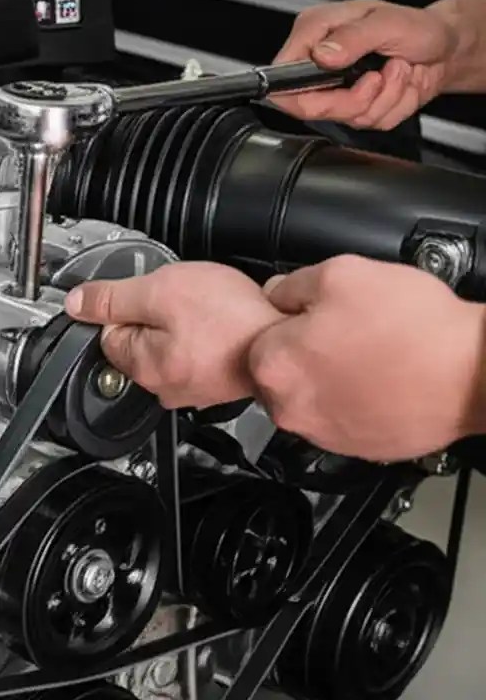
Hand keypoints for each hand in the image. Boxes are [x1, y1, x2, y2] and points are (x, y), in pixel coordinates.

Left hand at [64, 263, 284, 409]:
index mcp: (141, 367)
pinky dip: (206, 336)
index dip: (126, 305)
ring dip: (183, 324)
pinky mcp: (218, 381)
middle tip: (184, 299)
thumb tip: (76, 303)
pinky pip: (196, 352)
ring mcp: (193, 387)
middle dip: (155, 315)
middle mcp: (163, 386)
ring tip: (207, 311)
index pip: (107, 334)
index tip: (147, 293)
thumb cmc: (231, 319)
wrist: (288, 335)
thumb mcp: (159, 292)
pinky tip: (222, 325)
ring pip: (169, 345)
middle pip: (138, 341)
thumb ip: (112, 298)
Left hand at [248, 255, 485, 461]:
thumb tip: (273, 293)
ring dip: (330, 379)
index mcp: (273, 364)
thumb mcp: (341, 274)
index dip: (291, 321)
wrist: (472, 374)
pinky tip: (382, 382)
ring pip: (311, 397)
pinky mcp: (355, 449)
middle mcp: (288, 408)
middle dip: (306, 353)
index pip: (260, 338)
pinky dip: (355, 403)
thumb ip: (291, 285)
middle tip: (349, 335)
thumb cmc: (411, 325)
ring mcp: (321, 434)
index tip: (318, 317)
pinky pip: (342, 419)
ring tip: (371, 358)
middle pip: (281, 372)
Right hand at [270, 0, 459, 128]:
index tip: (337, 87)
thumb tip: (323, 54)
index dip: (301, 93)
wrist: (444, 47)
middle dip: (354, 99)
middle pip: (311, 108)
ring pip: (345, 119)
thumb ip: (353, 36)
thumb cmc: (417, 27)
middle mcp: (319, 64)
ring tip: (395, 71)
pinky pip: (368, 124)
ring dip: (383, 99)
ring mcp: (336, 89)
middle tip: (378, 77)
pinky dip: (393, 107)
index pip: (281, 78)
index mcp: (314, 35)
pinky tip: (396, 85)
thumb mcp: (388, 22)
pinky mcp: (355, 108)